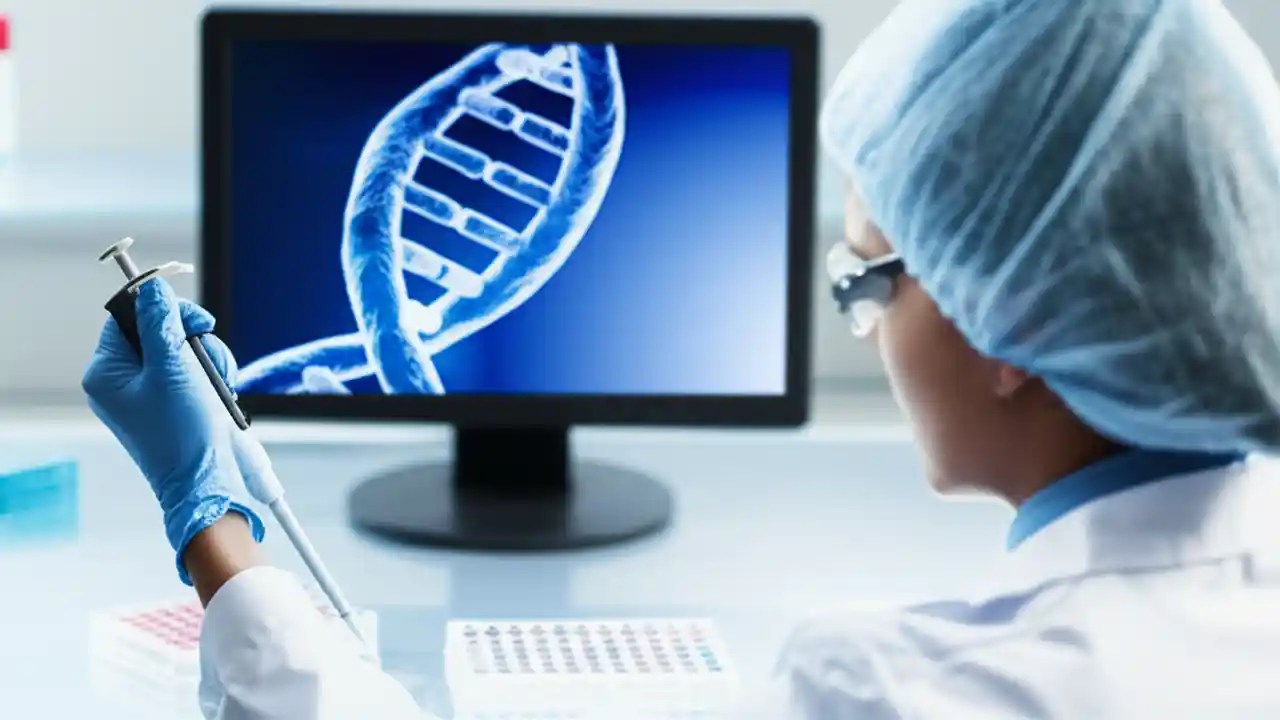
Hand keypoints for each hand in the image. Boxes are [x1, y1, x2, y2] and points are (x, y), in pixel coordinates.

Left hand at [83, 279, 263, 583]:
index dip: (164, 311)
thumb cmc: (185, 436)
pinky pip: (194, 373)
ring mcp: (149, 395)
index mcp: (106, 373)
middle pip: (159, 331)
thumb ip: (162, 323)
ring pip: (182, 351)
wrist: (208, 483)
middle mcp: (122, 383)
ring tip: (219, 386)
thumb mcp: (174, 369)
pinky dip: (212, 379)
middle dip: (193, 341)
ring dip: (208, 361)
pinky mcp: (175, 405)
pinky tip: (220, 397)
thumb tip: (153, 288)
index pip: (128, 317)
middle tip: (208, 361)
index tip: (197, 321)